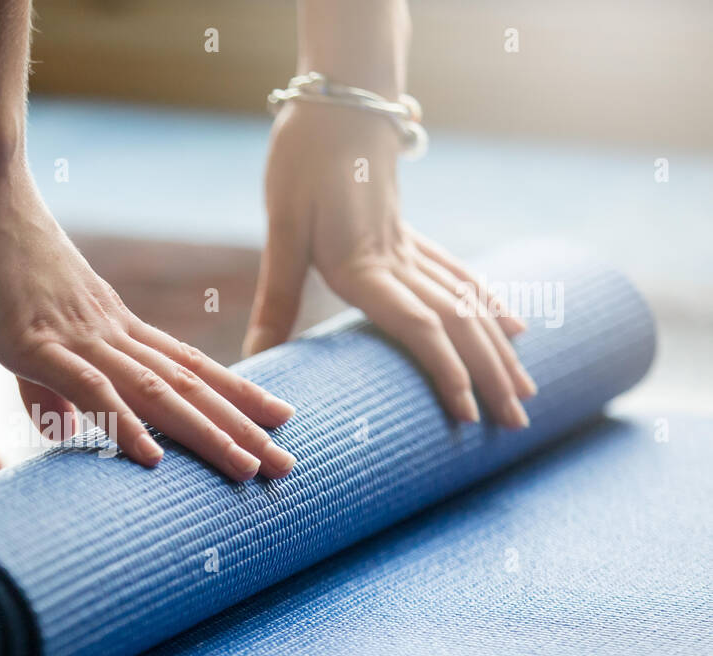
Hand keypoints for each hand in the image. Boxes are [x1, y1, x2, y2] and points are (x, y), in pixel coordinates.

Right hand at [0, 175, 296, 479]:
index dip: (236, 393)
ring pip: (156, 390)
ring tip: (248, 468)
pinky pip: (89, 388)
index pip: (189, 364)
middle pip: (188, 385)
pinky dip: (123, 423)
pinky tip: (152, 458)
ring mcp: (77, 335)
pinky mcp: (33, 342)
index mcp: (114, 324)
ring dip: (205, 431)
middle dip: (240, 427)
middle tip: (287, 466)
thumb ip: (48, 383)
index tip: (279, 419)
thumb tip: (63, 428)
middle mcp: (110, 330)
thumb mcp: (26, 329)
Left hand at [246, 102, 536, 427]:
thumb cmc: (304, 163)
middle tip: (517, 426)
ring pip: (469, 305)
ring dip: (499, 351)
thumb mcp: (283, 231)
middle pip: (458, 325)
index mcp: (365, 265)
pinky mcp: (413, 236)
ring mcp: (414, 248)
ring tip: (527, 392)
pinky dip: (491, 306)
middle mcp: (400, 260)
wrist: (339, 101)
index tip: (468, 416)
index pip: (418, 327)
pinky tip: (514, 328)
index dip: (445, 373)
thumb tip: (255, 360)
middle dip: (490, 377)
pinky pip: (463, 277)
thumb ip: (276, 297)